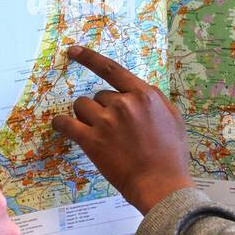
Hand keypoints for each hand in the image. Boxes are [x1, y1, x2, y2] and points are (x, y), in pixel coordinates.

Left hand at [51, 45, 193, 213]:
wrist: (161, 184)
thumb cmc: (171, 155)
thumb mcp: (173, 119)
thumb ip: (155, 100)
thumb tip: (139, 91)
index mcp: (144, 95)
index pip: (111, 69)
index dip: (89, 58)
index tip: (73, 50)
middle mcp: (124, 103)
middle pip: (99, 95)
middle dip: (103, 109)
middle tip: (114, 130)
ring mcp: (106, 121)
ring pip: (82, 107)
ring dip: (85, 116)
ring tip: (98, 133)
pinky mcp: (91, 140)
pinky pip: (66, 124)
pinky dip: (61, 124)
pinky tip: (62, 126)